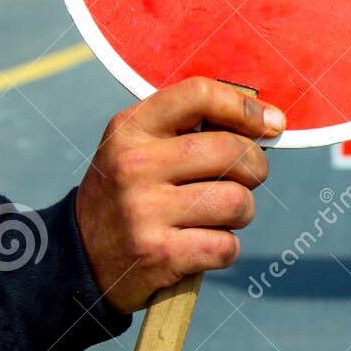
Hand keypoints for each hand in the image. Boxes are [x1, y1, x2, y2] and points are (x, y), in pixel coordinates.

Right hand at [75, 78, 284, 310]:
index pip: (200, 94)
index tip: (271, 124)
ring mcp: (143, 210)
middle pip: (232, 151)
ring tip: (215, 216)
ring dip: (240, 213)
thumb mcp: (142, 148)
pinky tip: (200, 245)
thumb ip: (194, 128)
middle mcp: (133, 164)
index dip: (245, 107)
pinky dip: (224, 249)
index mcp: (130, 128)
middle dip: (255, 168)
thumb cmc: (133, 193)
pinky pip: (227, 245)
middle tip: (244, 180)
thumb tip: (270, 121)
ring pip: (238, 201)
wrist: (79, 257)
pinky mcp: (157, 253)